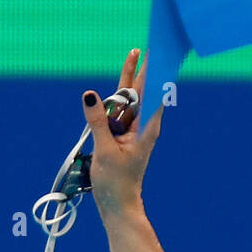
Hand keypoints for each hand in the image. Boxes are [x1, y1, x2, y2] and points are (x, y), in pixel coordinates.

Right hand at [82, 48, 163, 217]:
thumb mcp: (104, 151)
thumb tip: (90, 94)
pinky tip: (122, 81)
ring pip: (129, 99)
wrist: (118, 205)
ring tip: (137, 53)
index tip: (160, 56)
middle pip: (141, 92)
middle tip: (148, 46)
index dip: (155, 74)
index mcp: (145, 129)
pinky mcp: (121, 136)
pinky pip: (119, 111)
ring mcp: (131, 131)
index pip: (152, 95)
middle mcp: (141, 127)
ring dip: (130, 77)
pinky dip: (118, 96)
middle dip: (144, 69)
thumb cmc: (116, 183)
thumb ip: (97, 121)